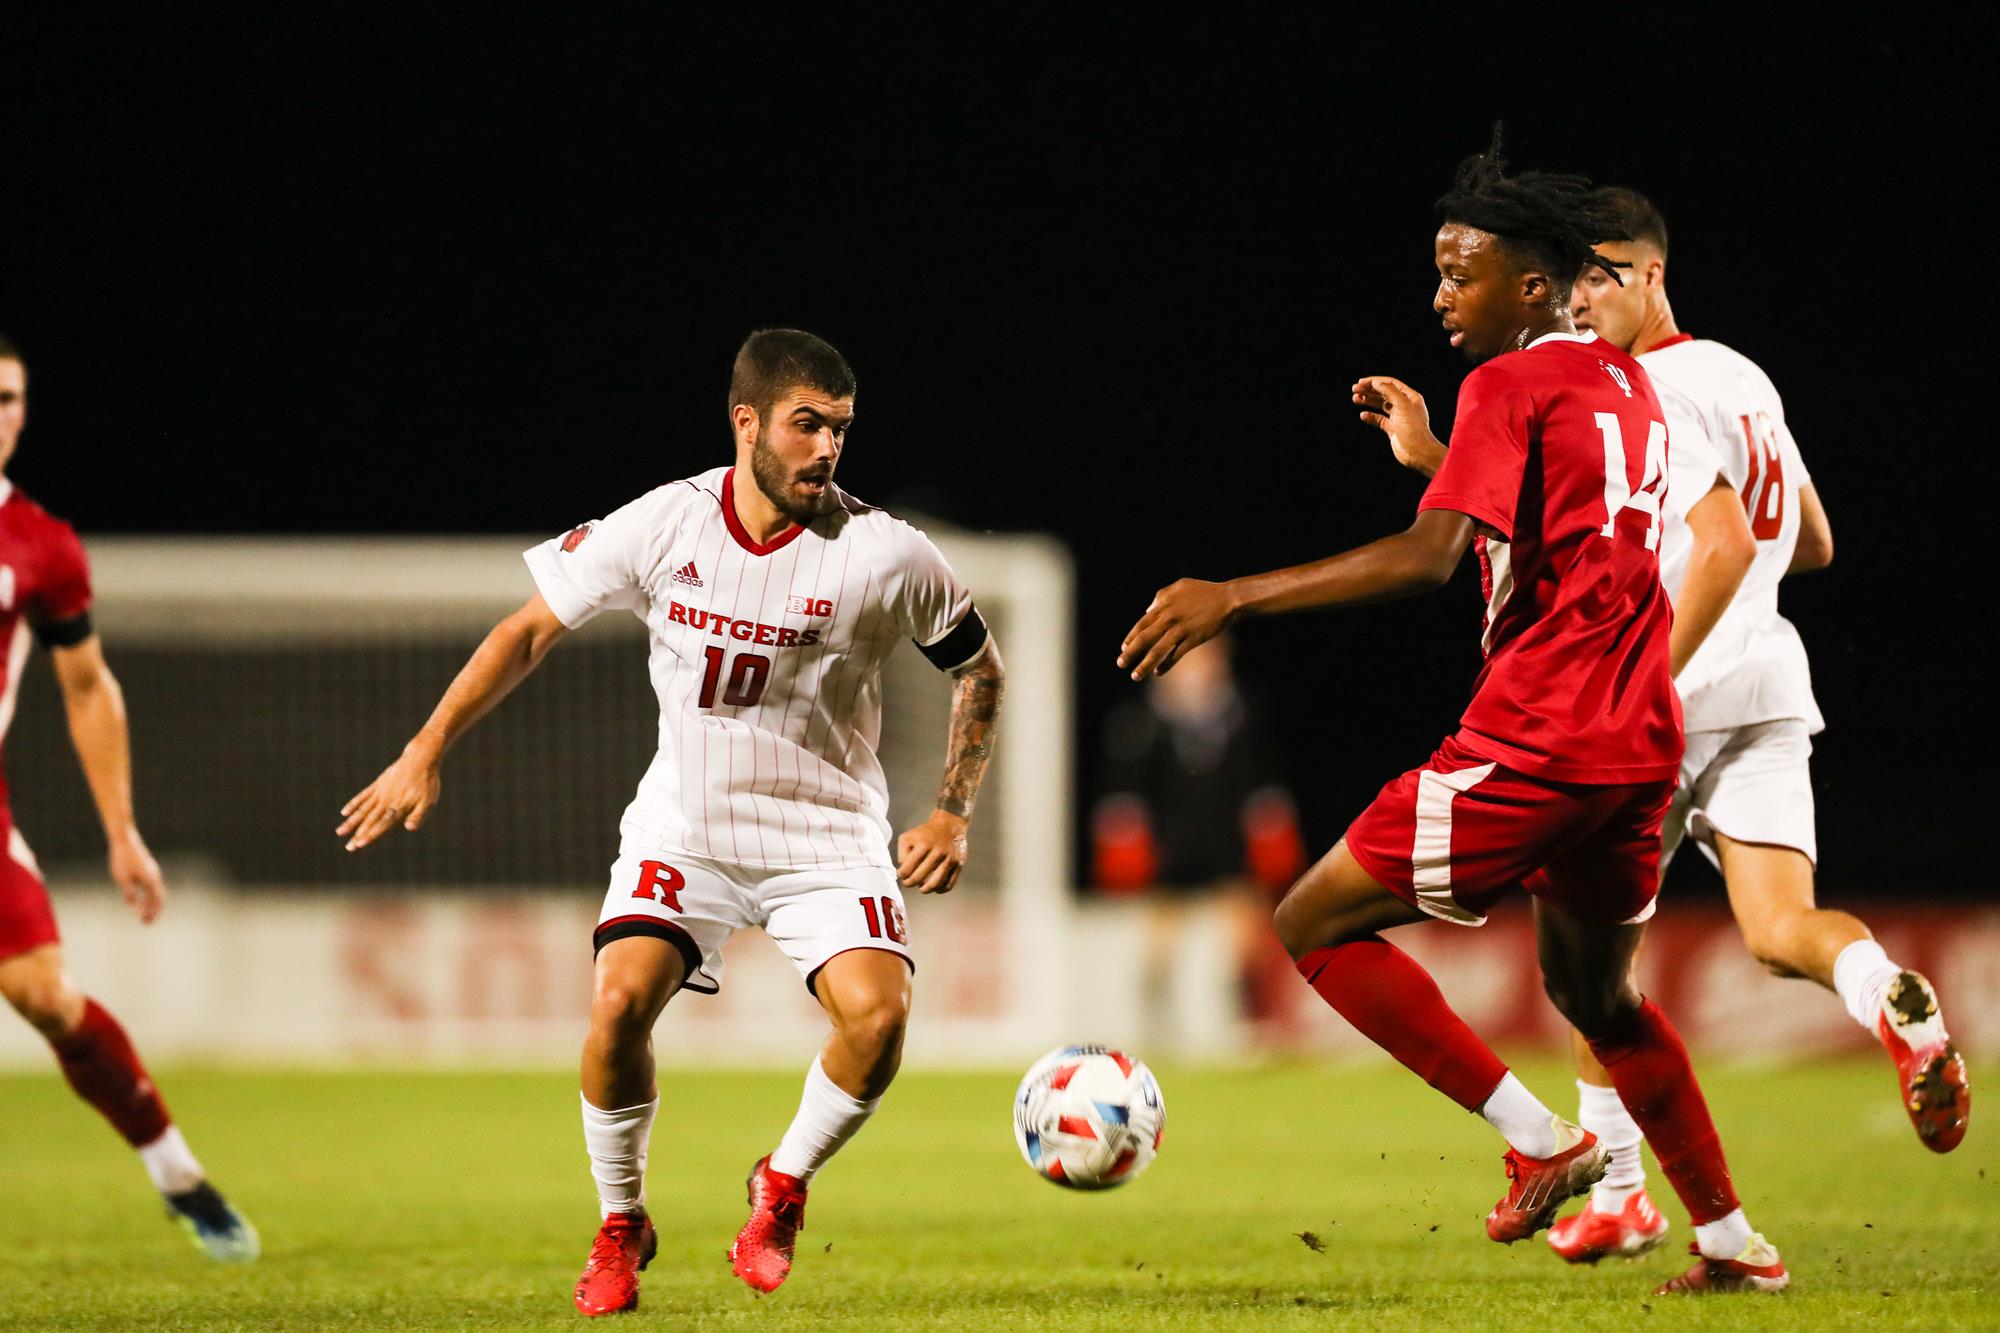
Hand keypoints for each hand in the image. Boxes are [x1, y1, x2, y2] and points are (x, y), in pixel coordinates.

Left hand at [108, 827, 164, 924]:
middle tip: (147, 923)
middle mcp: (155, 877)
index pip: (155, 902)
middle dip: (154, 912)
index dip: (151, 914)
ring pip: (156, 892)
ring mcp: (152, 872)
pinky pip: (152, 886)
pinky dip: (149, 896)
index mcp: (151, 881)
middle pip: (158, 899)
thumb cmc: (122, 859)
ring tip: (144, 914)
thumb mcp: (122, 879)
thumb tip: (133, 906)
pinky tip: (140, 900)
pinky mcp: (148, 869)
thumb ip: (129, 894)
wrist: (125, 840)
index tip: (145, 924)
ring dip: (151, 904)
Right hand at [339, 740, 442, 850]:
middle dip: (359, 834)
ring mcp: (380, 792)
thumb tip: (410, 829)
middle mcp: (386, 801)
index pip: (382, 825)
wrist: (421, 759)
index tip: (359, 844)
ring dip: (352, 822)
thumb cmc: (427, 782)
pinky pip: (363, 796)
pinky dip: (353, 804)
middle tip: (349, 848)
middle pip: (370, 821)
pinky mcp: (378, 784)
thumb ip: (418, 815)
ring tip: (340, 832)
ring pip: (363, 810)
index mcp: (399, 807)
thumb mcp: (428, 801)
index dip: (371, 835)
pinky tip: (344, 813)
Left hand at [896, 809, 968, 893]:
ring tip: (921, 888)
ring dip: (925, 889)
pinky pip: (949, 884)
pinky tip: (935, 887)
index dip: (902, 875)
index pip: (907, 869)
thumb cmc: (925, 832)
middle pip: (919, 878)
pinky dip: (940, 889)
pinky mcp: (958, 865)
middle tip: (908, 883)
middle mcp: (937, 853)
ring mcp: (949, 860)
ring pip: (935, 883)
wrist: (949, 824)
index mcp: (923, 845)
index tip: (902, 874)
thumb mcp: (908, 836)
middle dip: (910, 883)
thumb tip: (904, 869)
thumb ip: (902, 853)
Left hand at [1118, 578, 1236, 680]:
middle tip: (1120, 664)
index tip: (1123, 649)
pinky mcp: (1193, 639)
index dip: (1130, 638)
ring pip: (1157, 651)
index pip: (1141, 625)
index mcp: (1163, 606)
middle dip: (1130, 654)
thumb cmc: (1204, 591)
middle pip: (1144, 639)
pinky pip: (1176, 655)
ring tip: (1134, 676)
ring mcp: (1180, 630)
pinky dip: (1166, 665)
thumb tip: (1147, 610)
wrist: (1228, 599)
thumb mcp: (1179, 586)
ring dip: (1144, 665)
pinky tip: (1158, 673)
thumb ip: (1160, 597)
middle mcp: (1168, 618)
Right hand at [1352, 375, 1445, 477]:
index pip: (1390, 384)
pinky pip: (1379, 419)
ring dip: (1368, 401)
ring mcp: (1398, 417)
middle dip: (1369, 390)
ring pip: (1380, 405)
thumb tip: (1376, 382)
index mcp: (1410, 397)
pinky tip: (1363, 415)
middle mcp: (1404, 405)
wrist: (1418, 452)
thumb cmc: (1414, 429)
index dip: (1375, 381)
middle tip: (1354, 389)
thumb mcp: (1403, 405)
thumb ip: (1390, 391)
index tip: (1361, 382)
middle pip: (1384, 393)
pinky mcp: (1393, 429)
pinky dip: (1370, 416)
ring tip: (1355, 399)